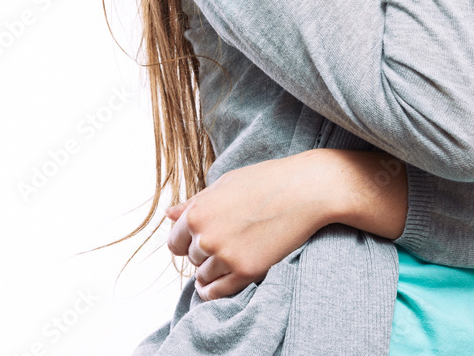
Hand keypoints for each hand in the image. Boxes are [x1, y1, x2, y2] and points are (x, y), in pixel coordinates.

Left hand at [164, 152, 332, 300]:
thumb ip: (195, 203)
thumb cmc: (265, 181)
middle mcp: (206, 237)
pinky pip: (218, 293)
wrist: (305, 190)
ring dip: (213, 268)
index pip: (175, 242)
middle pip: (192, 259)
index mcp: (197, 213)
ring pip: (204, 276)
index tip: (201, 239)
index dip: (188, 240)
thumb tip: (168, 214)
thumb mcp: (225, 184)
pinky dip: (215, 290)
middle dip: (205, 251)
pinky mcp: (246, 272)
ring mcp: (226, 257)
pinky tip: (220, 281)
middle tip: (228, 237)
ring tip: (231, 253)